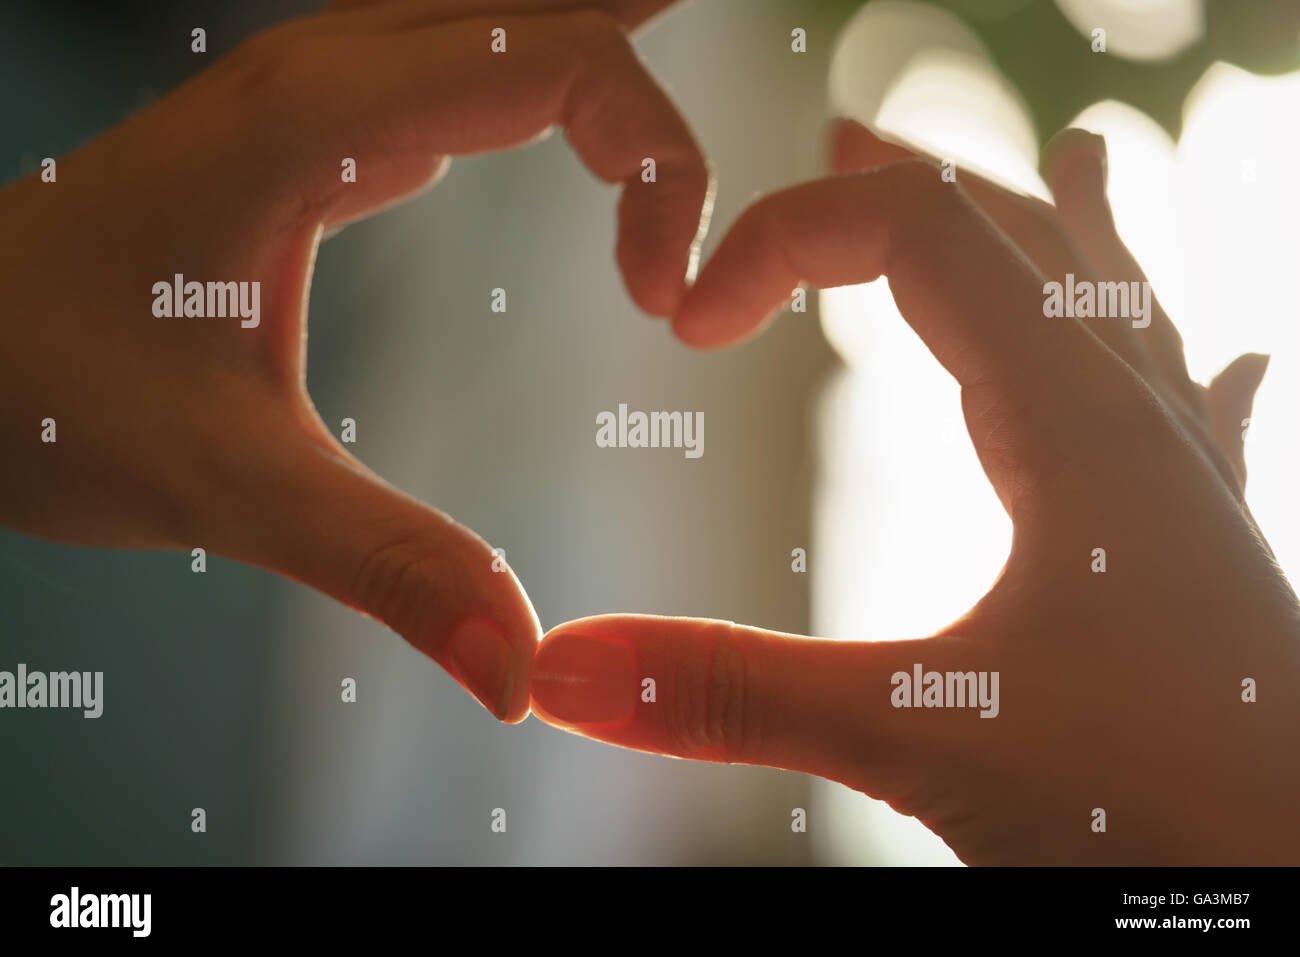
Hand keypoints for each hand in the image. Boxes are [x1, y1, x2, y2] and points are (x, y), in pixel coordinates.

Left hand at [0, 0, 710, 721]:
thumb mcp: (226, 486)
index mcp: (321, 118)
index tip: (670, 298)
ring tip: (694, 41)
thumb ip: (387, 567)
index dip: (659, 160)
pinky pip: (456, 55)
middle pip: (549, 4)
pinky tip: (568, 108)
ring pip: (499, 10)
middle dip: (657, 63)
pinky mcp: (307, 125)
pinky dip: (542, 70)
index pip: (563, 64)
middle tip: (753, 77)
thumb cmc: (44, 393)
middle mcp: (327, 69)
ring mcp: (315, 87)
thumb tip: (521, 670)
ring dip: (600, 41)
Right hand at [528, 119, 1299, 862]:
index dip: (782, 242)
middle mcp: (1139, 424)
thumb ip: (733, 694)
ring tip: (1069, 164)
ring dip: (1056, 232)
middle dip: (910, 185)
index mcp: (1075, 420)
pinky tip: (1225, 361)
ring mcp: (1182, 486)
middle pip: (1024, 236)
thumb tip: (556, 670)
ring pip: (1120, 306)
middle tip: (838, 140)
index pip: (918, 234)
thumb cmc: (1164, 811)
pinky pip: (1193, 412)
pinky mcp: (1198, 556)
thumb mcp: (924, 741)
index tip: (689, 326)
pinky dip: (1176, 356)